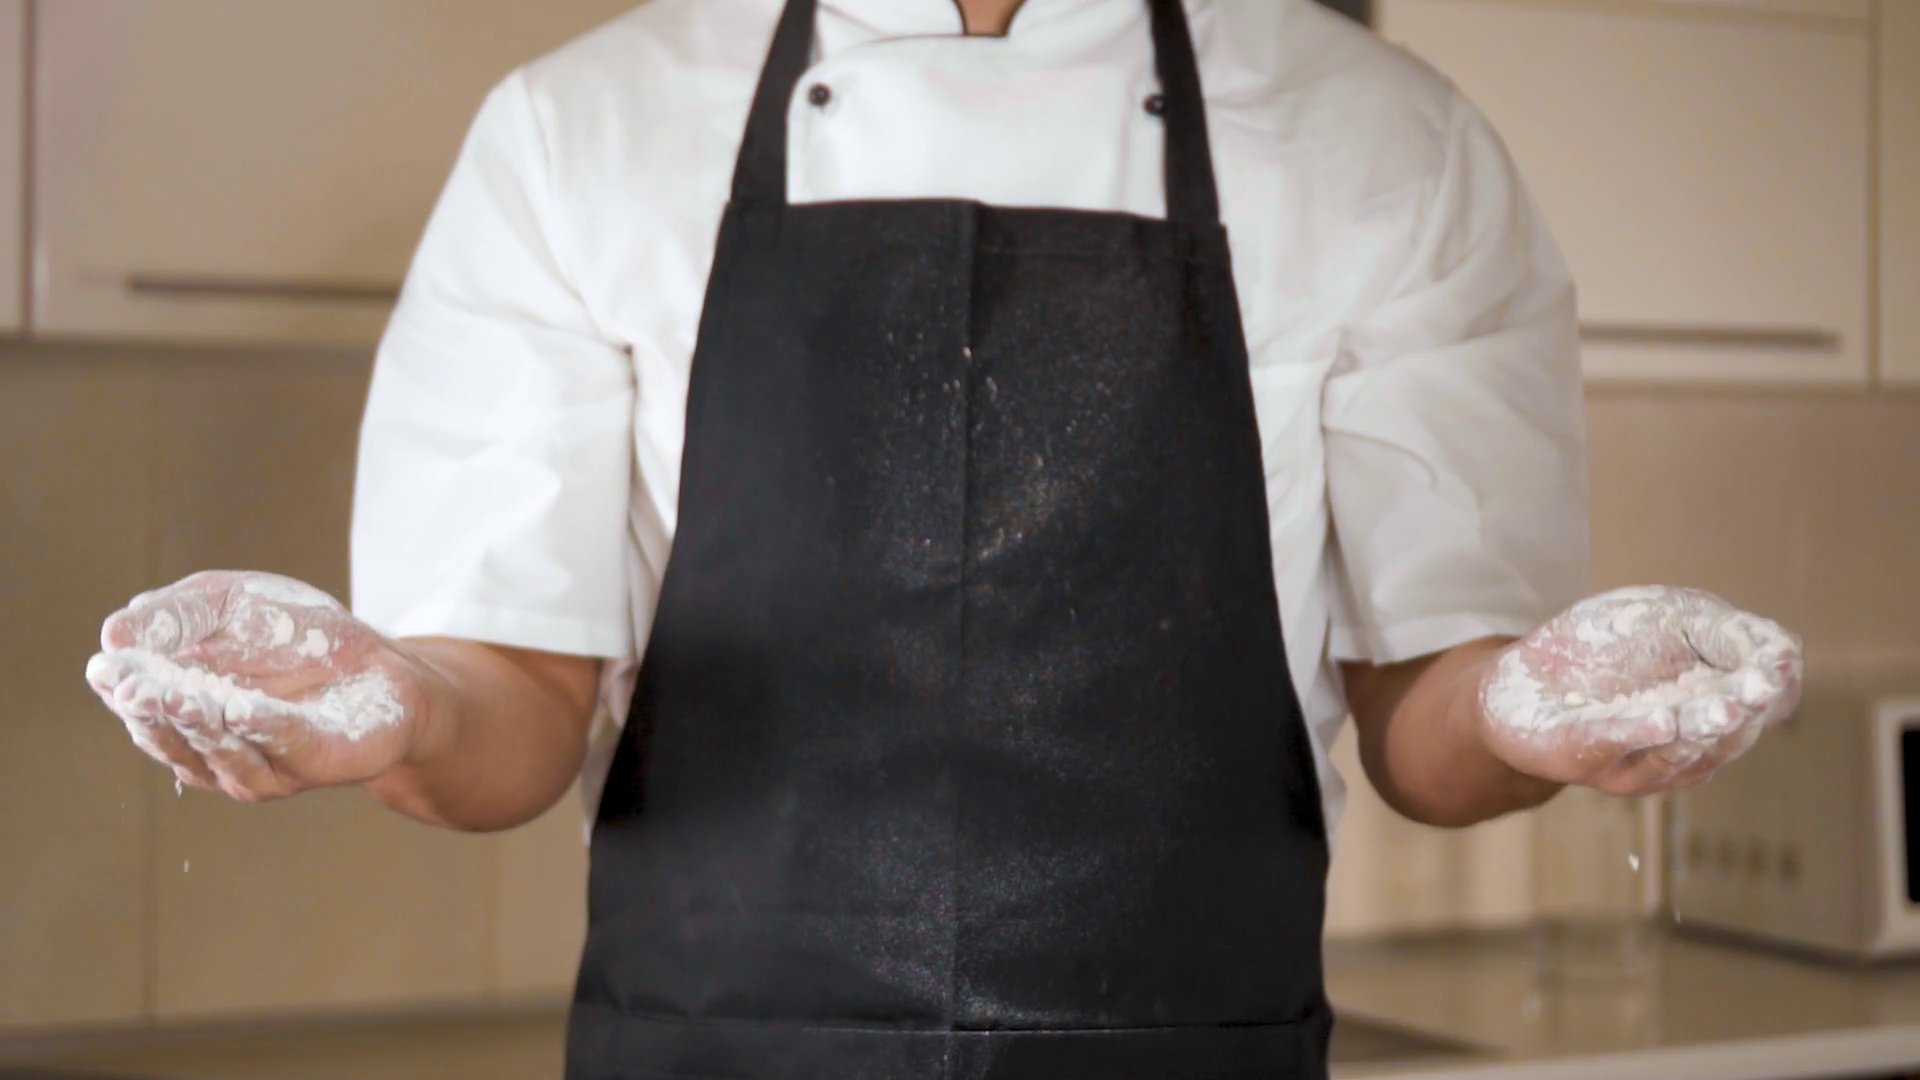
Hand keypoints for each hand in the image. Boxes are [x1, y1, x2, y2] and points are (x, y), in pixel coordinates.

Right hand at [85, 571, 429, 802]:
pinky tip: (243, 709)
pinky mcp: (309, 764)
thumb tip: (113, 631)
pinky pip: (283, 746)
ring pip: (219, 750)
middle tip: (134, 690)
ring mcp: (257, 764)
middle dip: (152, 712)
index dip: (122, 688)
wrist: (379, 664)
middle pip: (171, 735)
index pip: (138, 704)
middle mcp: (210, 748)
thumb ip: (176, 614)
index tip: (107, 668)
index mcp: (180, 709)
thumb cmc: (294, 634)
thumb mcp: (228, 604)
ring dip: (197, 723)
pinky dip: (263, 729)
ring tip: (178, 695)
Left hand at [1476, 586, 1802, 795]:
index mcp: (1715, 706)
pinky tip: (1662, 718)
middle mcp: (1684, 744)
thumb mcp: (1667, 617)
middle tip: (1761, 687)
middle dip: (1744, 708)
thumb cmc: (1604, 647)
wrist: (1522, 679)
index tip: (1781, 662)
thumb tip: (1784, 649)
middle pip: (1727, 732)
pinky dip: (1637, 734)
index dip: (1774, 683)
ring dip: (1701, 725)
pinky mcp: (1581, 758)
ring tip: (1723, 704)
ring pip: (1678, 749)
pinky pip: (1612, 746)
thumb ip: (1721, 630)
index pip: (1761, 702)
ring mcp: (1634, 759)